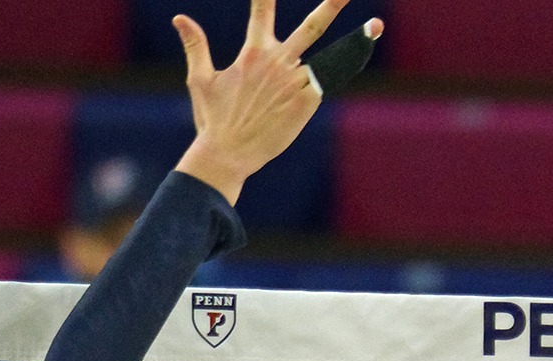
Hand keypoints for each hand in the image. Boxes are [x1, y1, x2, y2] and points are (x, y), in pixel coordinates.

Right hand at [172, 0, 382, 203]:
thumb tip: (179, 17)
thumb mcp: (201, 80)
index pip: (262, 10)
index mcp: (253, 53)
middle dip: (331, 7)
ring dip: (344, 50)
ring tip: (372, 29)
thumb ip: (196, 46)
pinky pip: (325, 84)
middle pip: (312, 28)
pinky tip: (342, 70)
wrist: (228, 153)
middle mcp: (278, 62)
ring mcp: (295, 82)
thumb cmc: (214, 119)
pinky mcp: (308, 102)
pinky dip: (332, 77)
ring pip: (323, 61)